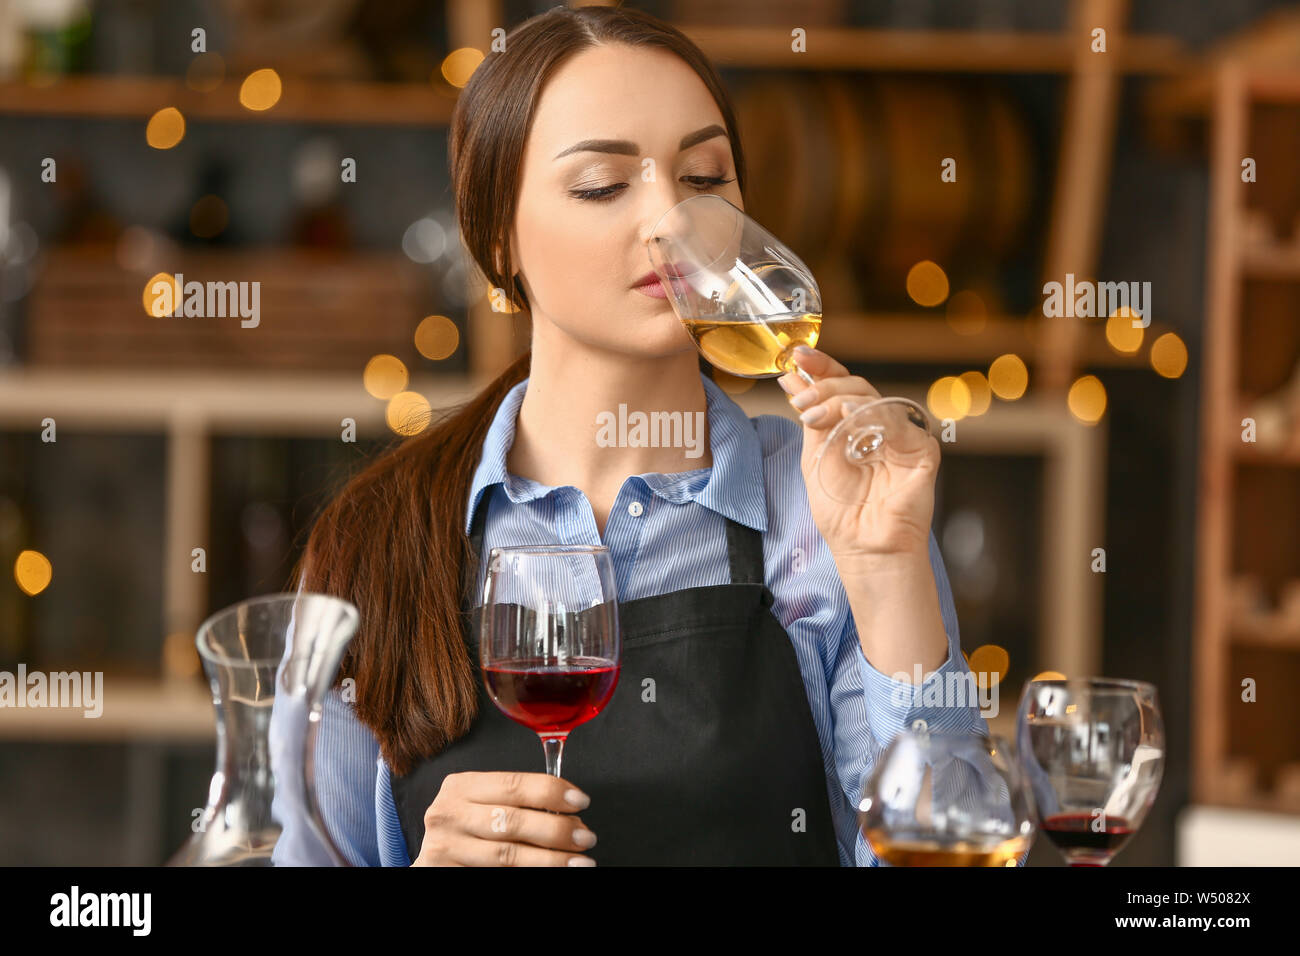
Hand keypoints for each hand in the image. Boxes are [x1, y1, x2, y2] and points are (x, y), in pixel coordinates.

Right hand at [410, 771, 596, 865]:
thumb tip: (570, 814)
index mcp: (460, 786)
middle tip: (586, 837)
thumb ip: (518, 801)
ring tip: (580, 861)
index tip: (581, 801)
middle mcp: (447, 814)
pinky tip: (553, 873)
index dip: (551, 792)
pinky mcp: (446, 874)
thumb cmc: (469, 827)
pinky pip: (498, 874)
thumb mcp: (483, 803)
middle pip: (512, 821)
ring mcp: (444, 848)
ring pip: (507, 855)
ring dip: (551, 859)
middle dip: (556, 829)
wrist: (436, 860)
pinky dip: (531, 874)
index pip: (513, 784)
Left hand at [779, 346, 939, 563]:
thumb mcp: (814, 458)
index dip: (822, 368)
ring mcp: (902, 437)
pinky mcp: (922, 452)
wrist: (862, 549)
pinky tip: (849, 416)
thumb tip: (793, 381)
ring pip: (873, 399)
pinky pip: (898, 423)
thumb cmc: (840, 511)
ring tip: (813, 413)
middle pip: (856, 387)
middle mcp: (882, 427)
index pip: (842, 386)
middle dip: (824, 387)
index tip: (797, 356)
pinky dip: (872, 416)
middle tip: (800, 399)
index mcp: (856, 425)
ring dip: (838, 400)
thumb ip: (812, 420)